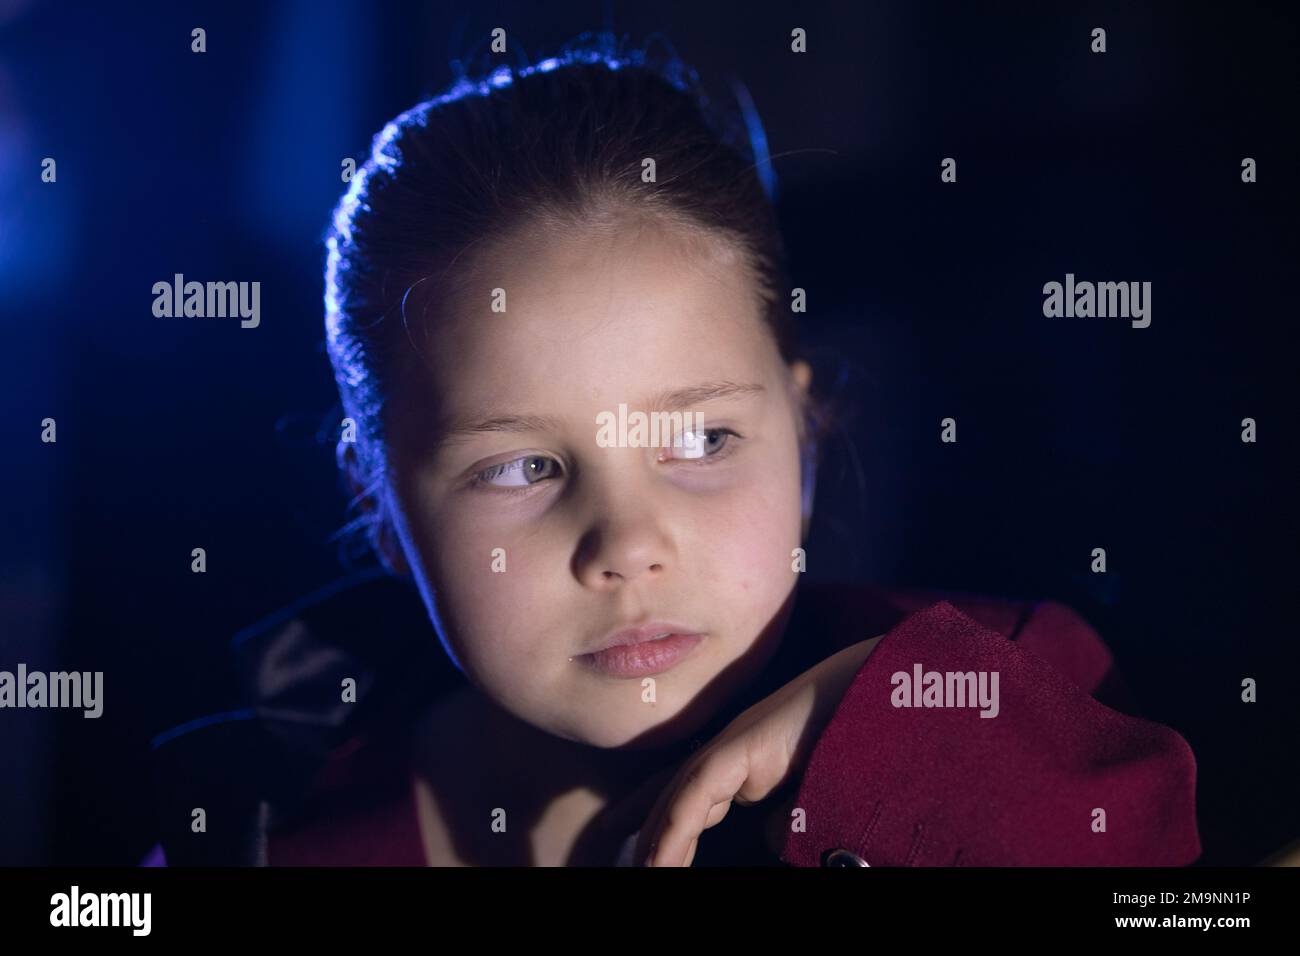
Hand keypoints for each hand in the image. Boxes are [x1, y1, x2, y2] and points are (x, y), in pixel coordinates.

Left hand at [633, 633, 885, 865]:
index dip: (659, 824)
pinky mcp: (740, 746)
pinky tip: (662, 861)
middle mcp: (730, 748)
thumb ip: (785, 815)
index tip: (638, 853)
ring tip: (644, 875)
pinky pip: (696, 795)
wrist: (876, 695)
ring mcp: (732, 743)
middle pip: (673, 796)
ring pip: (678, 799)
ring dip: (657, 843)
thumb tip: (765, 833)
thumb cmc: (853, 739)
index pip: (688, 796)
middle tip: (633, 869)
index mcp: (743, 760)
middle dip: (645, 832)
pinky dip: (676, 830)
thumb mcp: (813, 794)